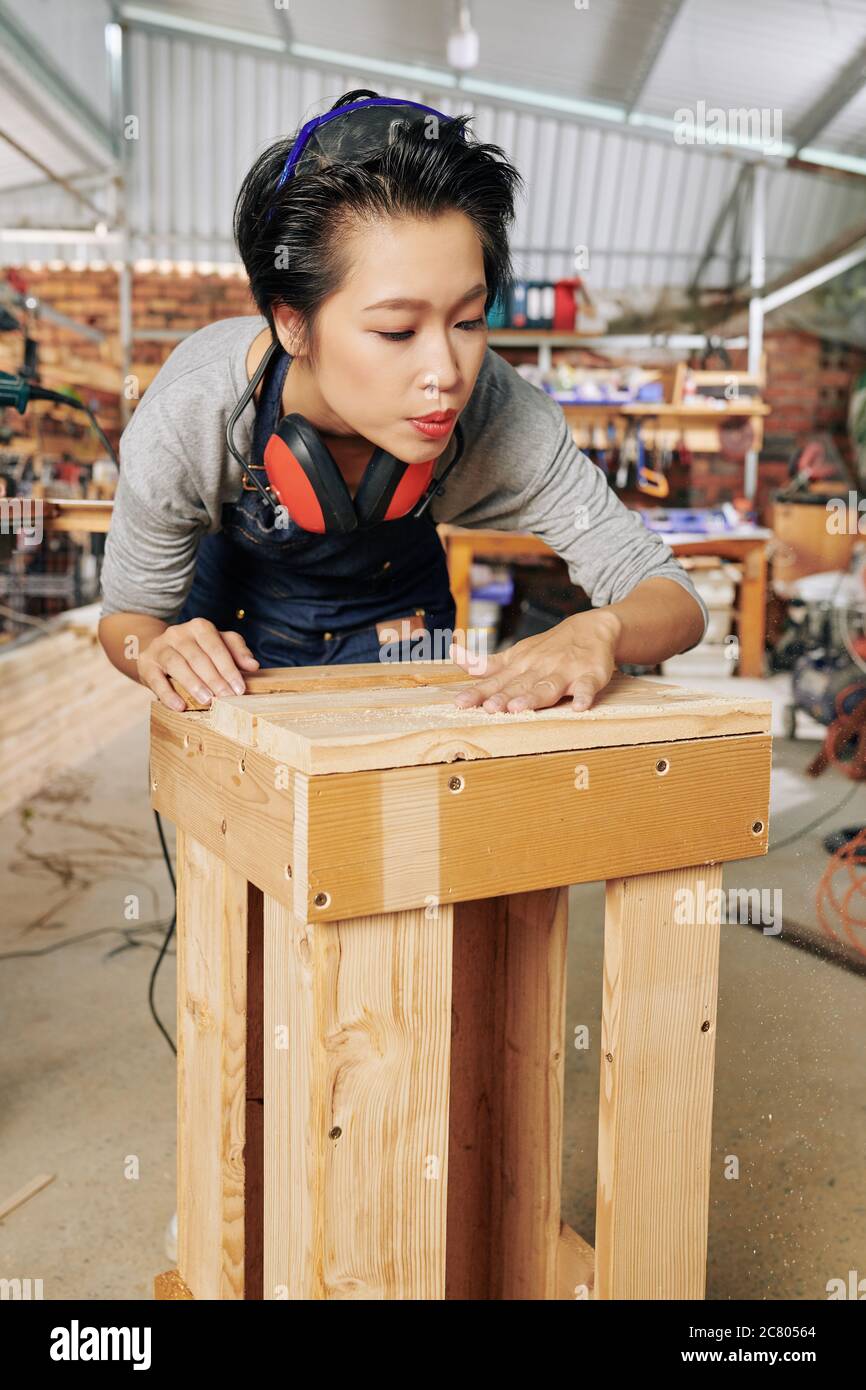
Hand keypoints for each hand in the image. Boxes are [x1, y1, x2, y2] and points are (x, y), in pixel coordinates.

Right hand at [138, 617, 259, 710]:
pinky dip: (167, 694)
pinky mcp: (147, 664)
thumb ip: (237, 652)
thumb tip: (253, 665)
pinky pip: (156, 679)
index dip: (229, 668)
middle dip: (214, 679)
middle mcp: (178, 633)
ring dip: (193, 684)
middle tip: (226, 698)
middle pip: (198, 657)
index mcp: (200, 627)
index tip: (240, 689)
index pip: (216, 647)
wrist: (160, 651)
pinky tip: (179, 706)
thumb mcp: (218, 646)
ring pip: (177, 664)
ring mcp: (161, 647)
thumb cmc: (197, 651)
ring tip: (207, 701)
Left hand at [449, 609, 620, 712]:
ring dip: (533, 697)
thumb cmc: (548, 648)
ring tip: (519, 708)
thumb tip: (455, 658)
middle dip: (503, 697)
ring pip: (547, 686)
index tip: (462, 702)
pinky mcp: (590, 675)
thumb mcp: (515, 654)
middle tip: (489, 708)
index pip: (496, 681)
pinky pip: (587, 687)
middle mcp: (539, 668)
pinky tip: (579, 707)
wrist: (591, 627)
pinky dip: (584, 696)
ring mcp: (565, 671)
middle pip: (519, 685)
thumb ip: (487, 664)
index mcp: (520, 666)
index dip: (479, 692)